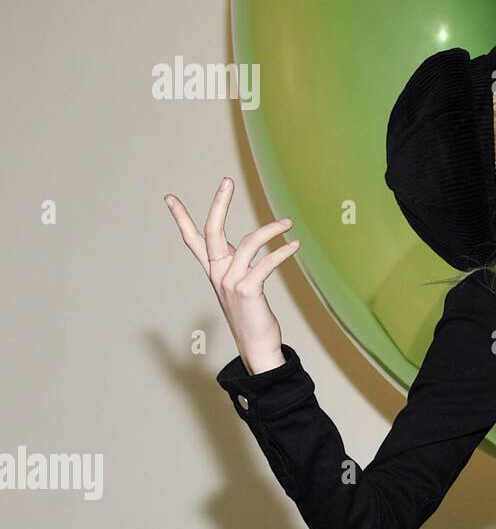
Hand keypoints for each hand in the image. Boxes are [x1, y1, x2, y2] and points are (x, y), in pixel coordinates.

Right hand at [164, 177, 299, 374]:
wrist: (256, 347)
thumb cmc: (250, 315)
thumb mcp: (238, 286)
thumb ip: (235, 265)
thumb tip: (242, 245)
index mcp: (213, 271)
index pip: (192, 240)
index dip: (181, 218)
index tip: (169, 197)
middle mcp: (218, 274)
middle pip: (211, 231)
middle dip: (219, 204)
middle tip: (227, 181)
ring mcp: (230, 282)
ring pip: (246, 243)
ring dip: (270, 230)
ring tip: (288, 223)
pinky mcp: (247, 291)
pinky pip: (265, 263)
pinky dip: (281, 252)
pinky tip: (294, 245)